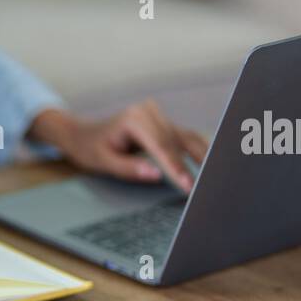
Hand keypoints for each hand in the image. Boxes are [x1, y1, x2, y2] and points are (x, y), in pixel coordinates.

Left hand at [29, 102, 208, 193]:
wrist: (83, 134)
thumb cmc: (90, 149)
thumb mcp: (103, 162)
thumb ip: (129, 168)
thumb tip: (156, 174)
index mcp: (133, 119)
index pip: (160, 147)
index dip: (176, 167)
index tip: (188, 185)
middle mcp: (148, 112)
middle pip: (175, 143)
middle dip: (192, 166)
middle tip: (207, 189)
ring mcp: (157, 115)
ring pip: (185, 138)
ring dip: (202, 157)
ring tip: (217, 178)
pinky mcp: (163, 122)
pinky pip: (183, 137)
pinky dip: (196, 152)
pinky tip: (209, 166)